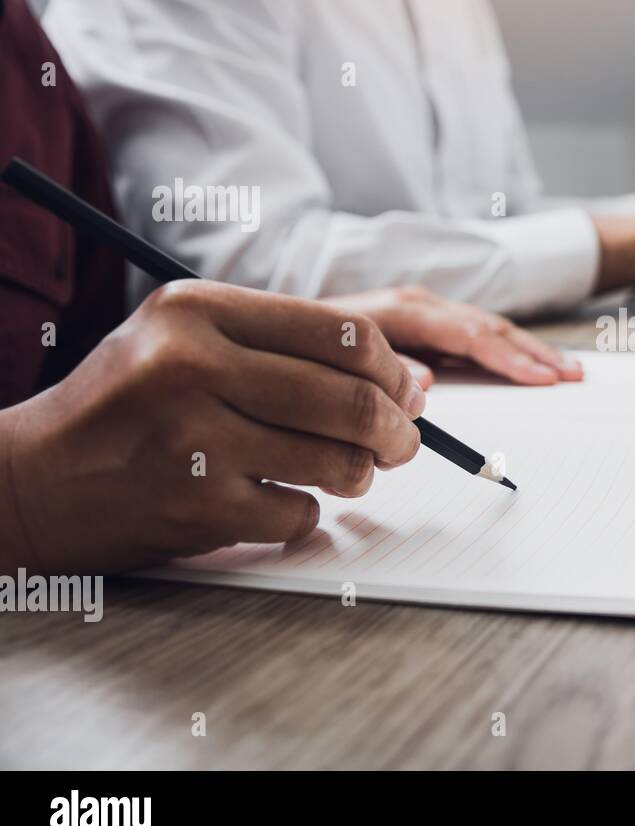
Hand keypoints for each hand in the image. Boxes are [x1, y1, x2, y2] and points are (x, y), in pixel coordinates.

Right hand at [0, 281, 426, 574]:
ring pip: (337, 461)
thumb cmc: (126, 405)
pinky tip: (276, 499)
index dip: (392, 371)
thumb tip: (406, 380)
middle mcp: (192, 366)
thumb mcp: (185, 339)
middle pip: (350, 400)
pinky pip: (299, 514)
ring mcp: (193, 441)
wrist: (32, 481)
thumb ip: (285, 345)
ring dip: (358, 473)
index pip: (342, 334)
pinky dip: (304, 513)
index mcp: (197, 310)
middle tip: (402, 443)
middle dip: (396, 430)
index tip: (407, 392)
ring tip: (349, 470)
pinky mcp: (196, 508)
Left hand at [323, 286, 582, 386]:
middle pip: (488, 327)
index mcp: (400, 311)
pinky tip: (534, 366)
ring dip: (530, 351)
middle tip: (571, 377)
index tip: (539, 380)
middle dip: (533, 353)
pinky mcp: (428, 324)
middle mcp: (419, 305)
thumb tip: (425, 383)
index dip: (506, 359)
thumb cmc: (305, 349)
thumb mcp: (334, 359)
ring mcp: (426, 312)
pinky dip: (510, 350)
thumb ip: (380, 370)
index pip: (467, 334)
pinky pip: (478, 335)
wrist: (277, 325)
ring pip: (489, 328)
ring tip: (568, 372)